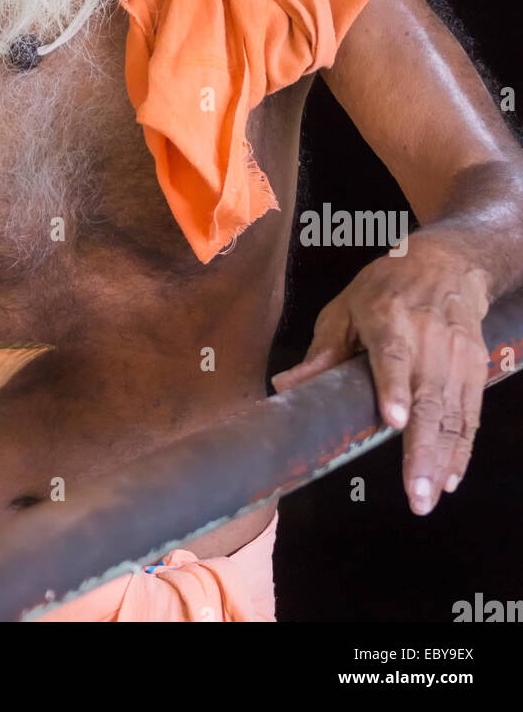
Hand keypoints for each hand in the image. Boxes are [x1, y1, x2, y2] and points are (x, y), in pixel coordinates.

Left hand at [271, 238, 490, 515]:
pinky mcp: (475, 367)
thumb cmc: (385, 288)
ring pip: (452, 414)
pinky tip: (450, 478)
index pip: (392, 354)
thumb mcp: (345, 308)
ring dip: (442, 459)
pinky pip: (469, 415)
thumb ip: (322, 352)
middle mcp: (428, 337)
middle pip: (428, 396)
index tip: (395, 420)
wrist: (447, 263)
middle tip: (416, 494)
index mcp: (389, 317)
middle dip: (422, 449)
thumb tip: (284, 387)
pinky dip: (461, 448)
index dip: (394, 387)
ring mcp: (456, 354)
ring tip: (427, 497)